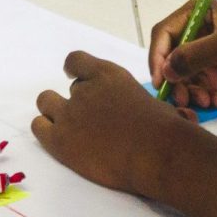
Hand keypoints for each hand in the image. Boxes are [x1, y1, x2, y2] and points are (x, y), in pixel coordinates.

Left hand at [33, 51, 193, 195]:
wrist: (158, 155)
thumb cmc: (167, 131)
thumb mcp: (156, 104)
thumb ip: (148, 105)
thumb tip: (178, 115)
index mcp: (108, 75)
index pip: (76, 61)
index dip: (74, 70)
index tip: (75, 77)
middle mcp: (85, 89)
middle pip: (69, 89)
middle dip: (78, 102)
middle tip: (91, 121)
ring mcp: (69, 113)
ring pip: (45, 101)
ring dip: (56, 112)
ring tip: (71, 129)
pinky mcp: (59, 139)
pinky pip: (38, 126)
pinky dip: (46, 130)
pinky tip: (60, 140)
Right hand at [151, 0, 216, 109]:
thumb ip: (193, 54)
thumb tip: (165, 70)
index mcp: (199, 12)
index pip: (164, 32)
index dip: (157, 56)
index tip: (160, 79)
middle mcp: (199, 32)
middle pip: (168, 56)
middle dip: (172, 79)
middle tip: (179, 98)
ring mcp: (206, 55)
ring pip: (179, 75)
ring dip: (186, 91)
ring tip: (202, 101)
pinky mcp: (214, 75)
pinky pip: (193, 87)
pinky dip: (199, 97)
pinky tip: (215, 101)